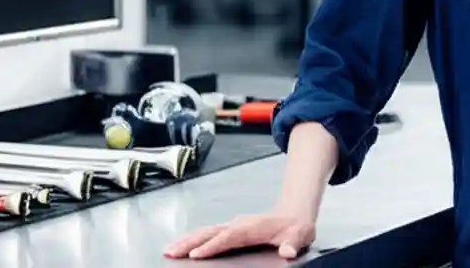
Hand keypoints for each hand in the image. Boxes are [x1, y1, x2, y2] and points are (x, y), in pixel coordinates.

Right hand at [163, 210, 316, 260]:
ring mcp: (233, 226)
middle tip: (171, 252)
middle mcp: (239, 224)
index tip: (196, 255)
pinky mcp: (230, 230)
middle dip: (190, 242)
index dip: (212, 246)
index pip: (229, 237)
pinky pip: (208, 234)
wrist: (295, 213)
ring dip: (187, 240)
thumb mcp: (300, 235)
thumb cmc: (296, 226)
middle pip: (210, 232)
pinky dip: (193, 239)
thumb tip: (287, 251)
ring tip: (169, 250)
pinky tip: (181, 246)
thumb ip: (293, 243)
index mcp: (252, 227)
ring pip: (205, 231)